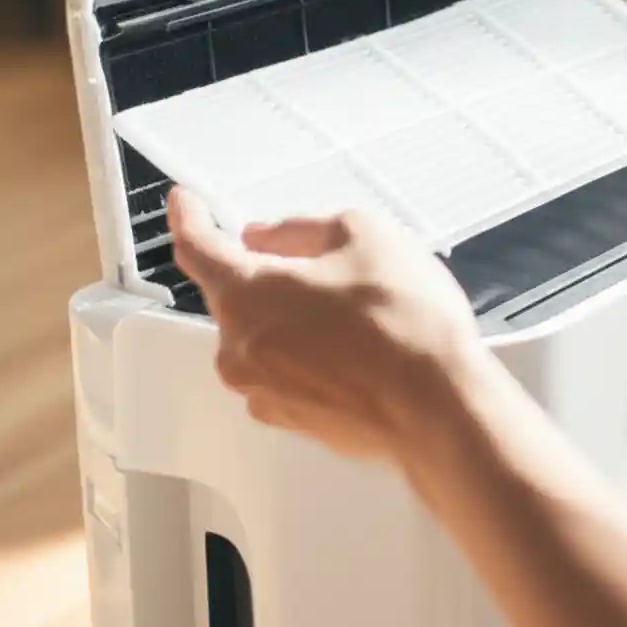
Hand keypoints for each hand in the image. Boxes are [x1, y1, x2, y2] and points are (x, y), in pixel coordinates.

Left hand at [167, 187, 486, 459]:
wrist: (440, 406)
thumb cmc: (405, 322)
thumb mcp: (364, 234)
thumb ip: (302, 228)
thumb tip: (270, 238)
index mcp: (246, 295)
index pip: (197, 246)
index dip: (190, 217)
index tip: (186, 203)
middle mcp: (240, 350)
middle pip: (238, 296)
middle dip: (274, 275)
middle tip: (329, 265)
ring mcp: (265, 393)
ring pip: (267, 337)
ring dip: (298, 319)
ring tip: (361, 315)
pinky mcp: (295, 422)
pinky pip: (290, 375)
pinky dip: (314, 358)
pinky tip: (362, 350)